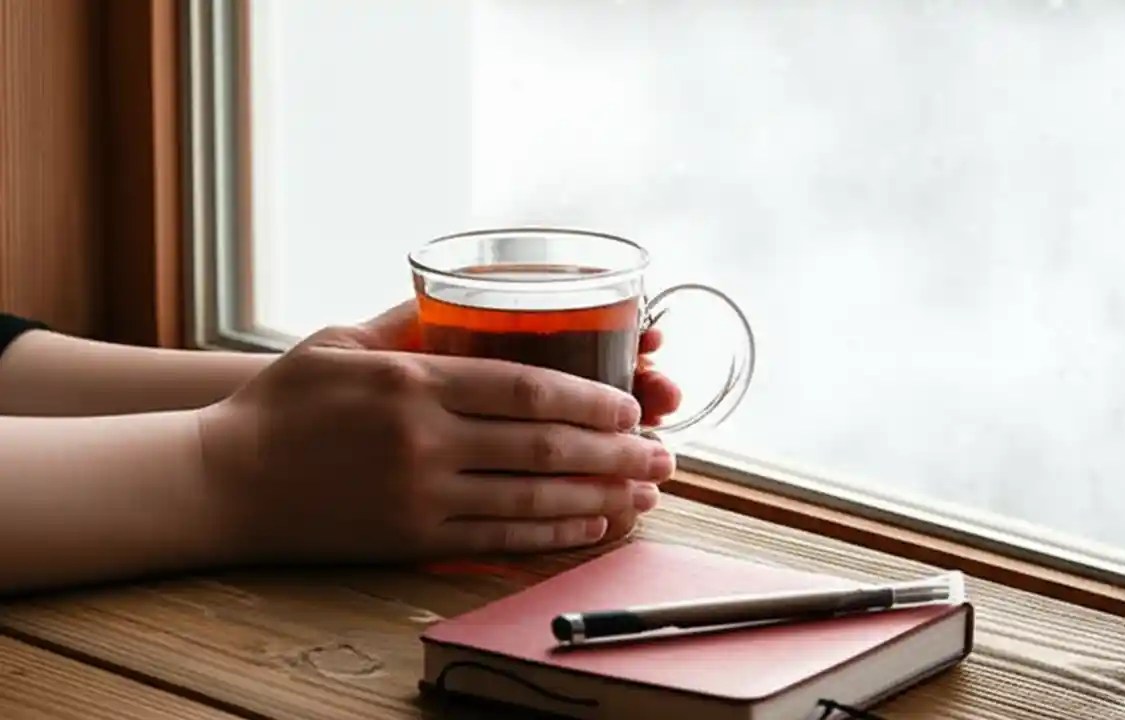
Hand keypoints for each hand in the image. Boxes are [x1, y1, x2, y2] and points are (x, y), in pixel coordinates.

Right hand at [196, 303, 676, 564]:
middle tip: (667, 453)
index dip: (591, 398)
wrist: (224, 480)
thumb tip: (463, 292)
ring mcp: (419, 496)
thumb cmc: (284, 402)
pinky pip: (498, 538)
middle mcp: (424, 441)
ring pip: (532, 498)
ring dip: (600, 496)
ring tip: (647, 493)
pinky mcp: (410, 539)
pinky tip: (590, 525)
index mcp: (414, 382)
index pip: (526, 388)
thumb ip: (411, 322)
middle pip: (543, 446)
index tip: (634, 403)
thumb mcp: (342, 341)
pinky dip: (552, 532)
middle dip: (616, 451)